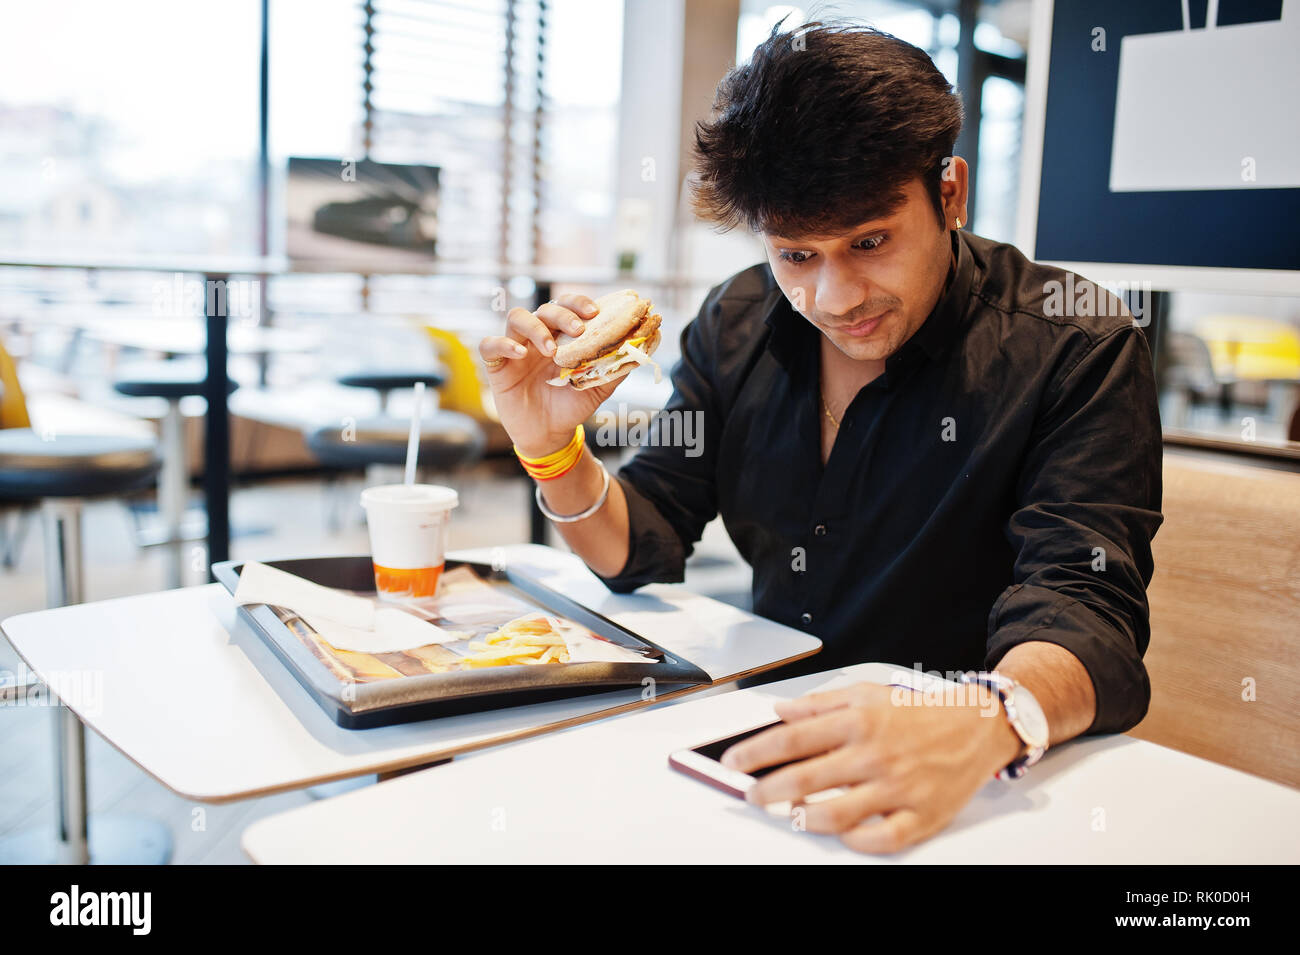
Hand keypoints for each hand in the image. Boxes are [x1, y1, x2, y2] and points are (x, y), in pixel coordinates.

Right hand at [478, 294, 631, 457]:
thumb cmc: (571, 406)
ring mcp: (515, 349)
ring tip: (550, 349)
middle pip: (544, 308)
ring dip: (535, 327)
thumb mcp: (599, 387)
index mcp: (560, 336)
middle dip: (562, 314)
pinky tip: (520, 354)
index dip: (578, 303)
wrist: (550, 435)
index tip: (595, 312)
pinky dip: (503, 344)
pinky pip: (489, 345)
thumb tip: (644, 344)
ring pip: (516, 318)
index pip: (566, 306)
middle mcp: (537, 337)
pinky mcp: (497, 366)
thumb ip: (617, 365)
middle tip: (578, 331)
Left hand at [720, 682, 1022, 853]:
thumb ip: (820, 703)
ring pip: (837, 815)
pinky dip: (854, 842)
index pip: (792, 739)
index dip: (755, 753)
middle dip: (767, 790)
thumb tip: (780, 711)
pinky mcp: (920, 815)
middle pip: (805, 779)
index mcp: (858, 721)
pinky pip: (881, 840)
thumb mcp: (865, 693)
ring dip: (803, 819)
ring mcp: (897, 788)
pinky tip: (840, 834)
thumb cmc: (916, 714)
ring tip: (791, 814)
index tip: (734, 761)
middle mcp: (875, 754)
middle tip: (752, 794)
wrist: (975, 727)